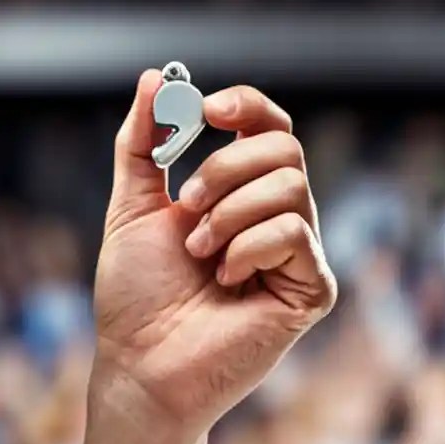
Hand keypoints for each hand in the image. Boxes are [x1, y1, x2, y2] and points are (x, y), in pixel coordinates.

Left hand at [91, 70, 336, 440]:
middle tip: (188, 208)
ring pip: (291, 186)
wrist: (140, 364)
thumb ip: (142, 145)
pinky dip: (248, 246)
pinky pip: (295, 231)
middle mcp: (279, 219)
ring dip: (229, 213)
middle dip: (224, 168)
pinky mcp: (312, 290)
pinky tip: (226, 280)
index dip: (245, 107)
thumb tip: (155, 79)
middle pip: (284, 148)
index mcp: (243, 195)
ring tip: (201, 253)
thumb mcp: (132, 207)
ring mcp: (299, 255)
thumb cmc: (137, 297)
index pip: (269, 128)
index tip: (206, 110)